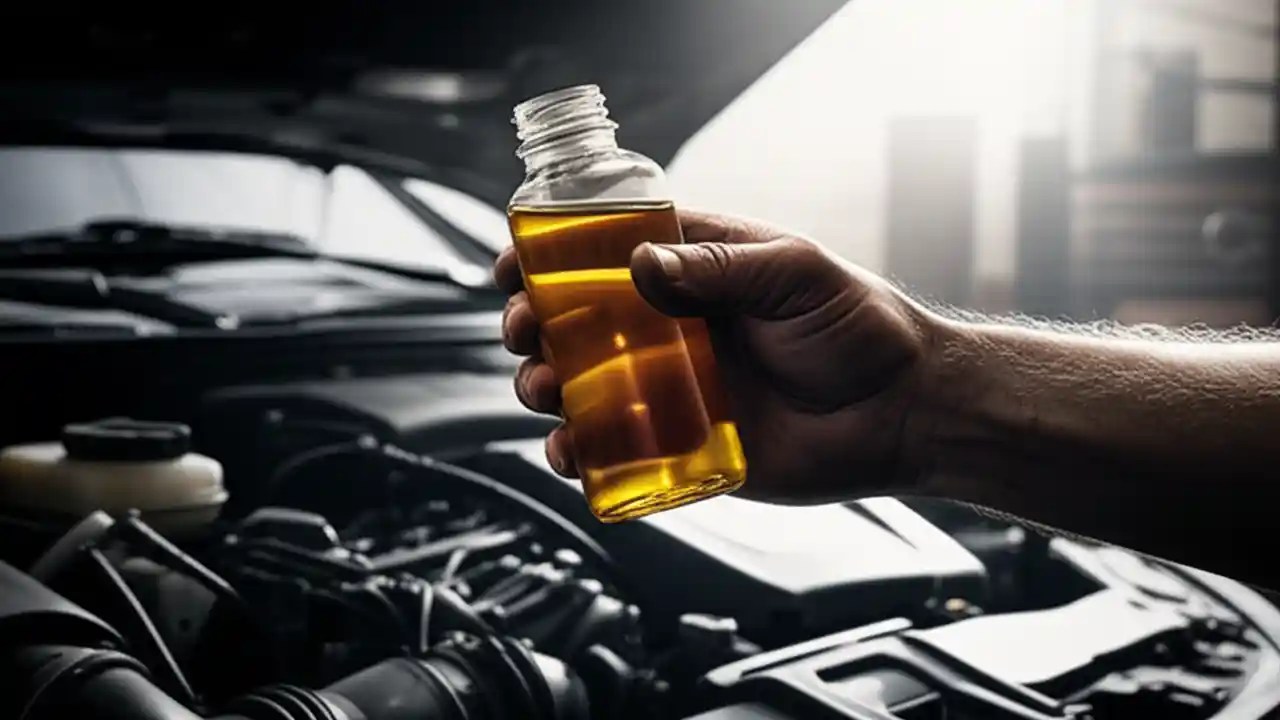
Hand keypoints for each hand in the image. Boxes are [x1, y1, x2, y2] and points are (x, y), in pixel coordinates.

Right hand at [495, 209, 939, 503]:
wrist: (904, 412)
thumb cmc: (860, 328)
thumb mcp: (795, 273)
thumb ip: (721, 265)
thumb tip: (641, 263)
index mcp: (695, 269)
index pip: (604, 252)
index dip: (549, 256)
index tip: (512, 264)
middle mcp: (673, 327)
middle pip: (575, 321)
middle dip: (532, 325)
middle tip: (524, 332)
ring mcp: (674, 387)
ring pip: (582, 386)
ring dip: (544, 385)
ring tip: (542, 389)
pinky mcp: (684, 445)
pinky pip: (616, 450)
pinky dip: (581, 452)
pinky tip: (571, 450)